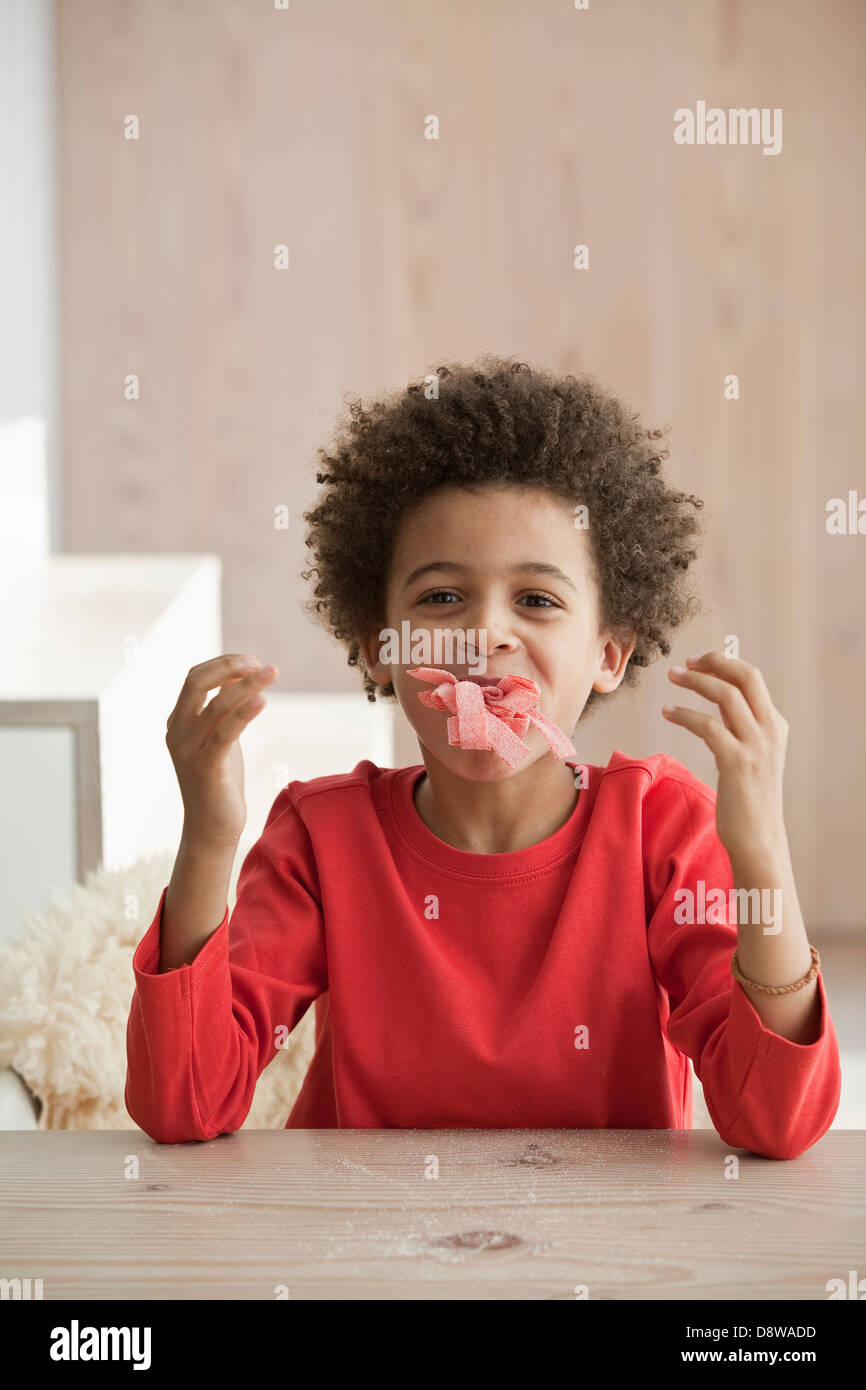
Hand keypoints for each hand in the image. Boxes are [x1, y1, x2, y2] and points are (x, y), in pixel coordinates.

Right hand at [165, 653, 277, 848]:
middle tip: (260, 664)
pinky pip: (225, 732)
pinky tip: (262, 700)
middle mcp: (178, 732)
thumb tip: (234, 677)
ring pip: (216, 705)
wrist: (211, 828)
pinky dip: (244, 712)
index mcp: (178, 721)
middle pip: (196, 682)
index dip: (223, 664)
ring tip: (272, 672)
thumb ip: (220, 709)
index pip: (195, 678)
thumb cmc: (219, 781)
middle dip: (229, 666)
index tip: (252, 662)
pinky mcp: (206, 768)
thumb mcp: (219, 738)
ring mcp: (189, 750)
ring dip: (247, 684)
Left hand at [662, 651, 788, 864]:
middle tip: (685, 663)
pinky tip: (668, 711)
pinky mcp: (737, 763)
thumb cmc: (748, 797)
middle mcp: (770, 731)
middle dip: (714, 662)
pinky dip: (685, 714)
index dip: (725, 663)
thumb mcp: (752, 754)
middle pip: (745, 678)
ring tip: (672, 677)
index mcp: (775, 725)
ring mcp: (756, 746)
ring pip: (726, 696)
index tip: (700, 661)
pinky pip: (708, 726)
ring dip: (695, 682)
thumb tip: (720, 697)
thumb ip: (741, 726)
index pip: (753, 679)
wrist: (758, 837)